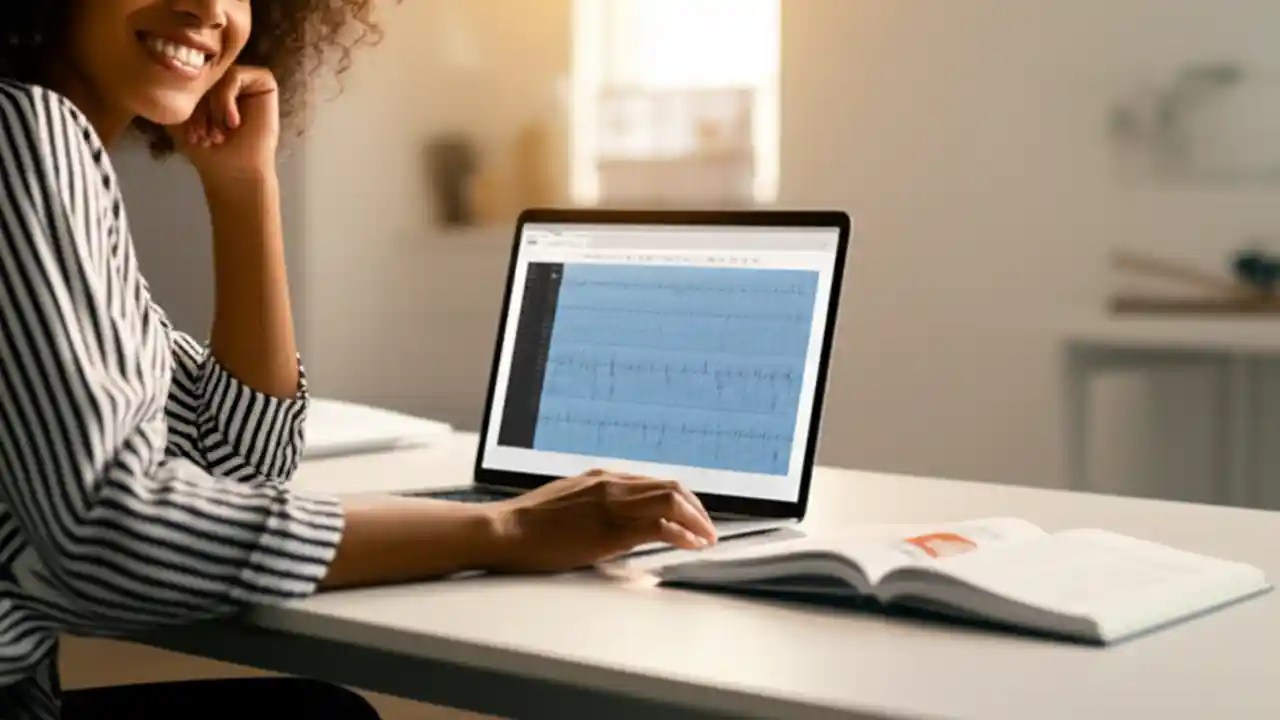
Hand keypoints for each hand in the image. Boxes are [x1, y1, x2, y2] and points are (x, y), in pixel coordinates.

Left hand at [171, 65, 279, 181]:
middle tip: (203, 136)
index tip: (190, 135)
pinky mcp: (264, 81)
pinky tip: (233, 123)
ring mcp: (246, 78)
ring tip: (217, 134)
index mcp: (208, 85)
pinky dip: (227, 101)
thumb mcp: (178, 115)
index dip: (186, 102)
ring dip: (213, 108)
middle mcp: (226, 78)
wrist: (234, 172)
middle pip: (203, 75)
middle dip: (199, 108)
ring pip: (217, 76)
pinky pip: (235, 76)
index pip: (188, 76)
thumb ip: (170, 88)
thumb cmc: (207, 151)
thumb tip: (160, 59)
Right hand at [486, 470, 717, 572]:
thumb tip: (610, 520)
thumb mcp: (566, 502)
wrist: (504, 531)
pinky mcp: (610, 529)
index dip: (679, 499)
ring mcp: (612, 504)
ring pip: (671, 500)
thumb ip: (592, 505)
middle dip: (696, 507)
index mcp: (601, 477)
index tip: (690, 516)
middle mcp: (611, 484)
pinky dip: (682, 534)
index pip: (653, 482)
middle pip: (670, 486)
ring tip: (707, 537)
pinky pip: (659, 525)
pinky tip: (691, 544)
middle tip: (707, 528)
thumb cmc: (527, 524)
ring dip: (696, 520)